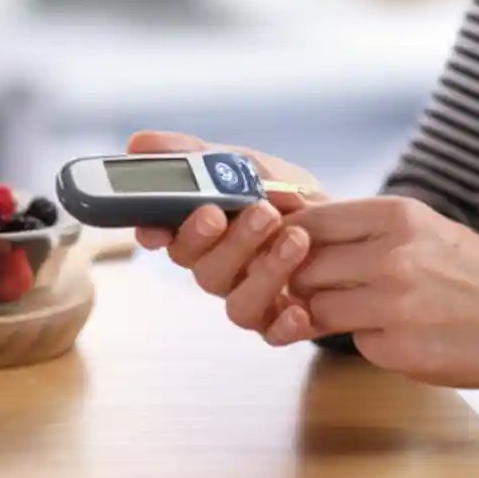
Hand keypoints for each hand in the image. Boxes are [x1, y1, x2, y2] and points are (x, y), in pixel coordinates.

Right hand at [126, 130, 328, 337]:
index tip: (163, 226)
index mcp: (198, 232)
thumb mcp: (243, 163)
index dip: (158, 233)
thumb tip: (138, 143)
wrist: (340, 225)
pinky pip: (272, 334)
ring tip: (296, 239)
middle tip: (262, 211)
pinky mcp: (277, 321)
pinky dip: (284, 325)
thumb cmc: (282, 194)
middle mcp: (216, 269)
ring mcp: (246, 297)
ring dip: (265, 272)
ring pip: (236, 303)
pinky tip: (301, 308)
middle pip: (203, 268)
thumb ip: (194, 154)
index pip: (165, 237)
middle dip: (231, 241)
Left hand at [267, 196, 478, 389]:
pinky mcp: (400, 350)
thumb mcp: (425, 229)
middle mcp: (394, 255)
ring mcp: (395, 305)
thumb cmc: (477, 274)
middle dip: (304, 281)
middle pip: (304, 268)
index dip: (291, 239)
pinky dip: (368, 342)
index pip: (311, 221)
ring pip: (318, 309)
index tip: (288, 251)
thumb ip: (365, 228)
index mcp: (400, 216)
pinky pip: (354, 343)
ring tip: (362, 312)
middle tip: (322, 288)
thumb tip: (296, 217)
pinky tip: (402, 335)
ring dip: (327, 314)